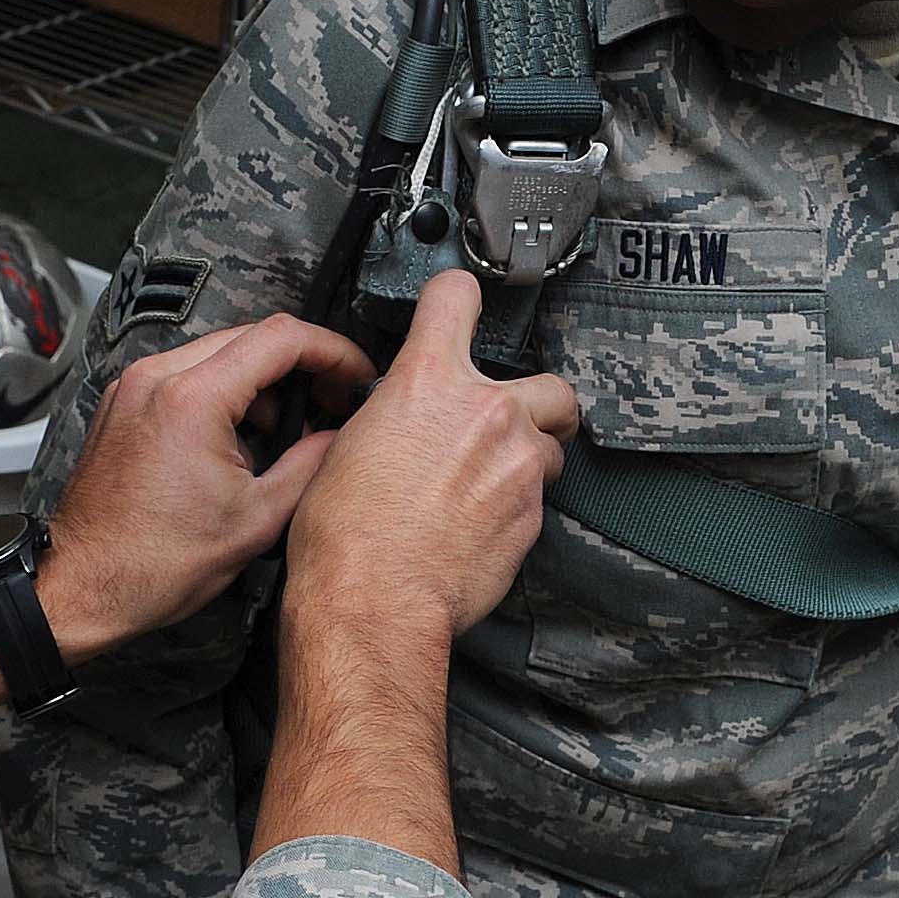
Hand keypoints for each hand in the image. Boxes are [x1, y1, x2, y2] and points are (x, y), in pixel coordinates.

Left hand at [37, 313, 374, 661]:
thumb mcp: (257, 519)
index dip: (333, 351)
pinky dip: (222, 394)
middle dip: (300, 365)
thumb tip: (339, 438)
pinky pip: (186, 375)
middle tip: (329, 403)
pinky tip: (238, 441)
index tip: (354, 374)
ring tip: (283, 432)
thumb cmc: (155, 563)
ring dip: (261, 382)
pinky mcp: (123, 403)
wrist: (83, 585)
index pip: (282, 338)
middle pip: (251, 337)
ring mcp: (134, 387)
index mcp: (192, 399)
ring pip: (218, 354)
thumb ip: (311, 464)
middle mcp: (156, 378)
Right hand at [282, 269, 579, 644]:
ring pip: (552, 446)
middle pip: (551, 383)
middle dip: (536, 404)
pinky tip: (478, 524)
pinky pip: (538, 498)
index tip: (461, 309)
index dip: (458, 300)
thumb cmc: (345, 533)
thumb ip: (394, 412)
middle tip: (506, 425)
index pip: (457, 297)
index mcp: (427, 382)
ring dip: (527, 460)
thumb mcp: (348, 445)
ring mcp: (517, 464)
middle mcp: (485, 412)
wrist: (373, 599)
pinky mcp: (533, 514)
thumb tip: (403, 417)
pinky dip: (516, 506)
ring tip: (486, 486)